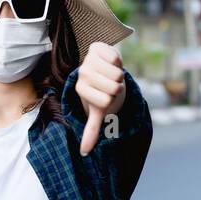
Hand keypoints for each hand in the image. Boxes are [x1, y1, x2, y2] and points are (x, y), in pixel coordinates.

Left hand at [77, 41, 126, 155]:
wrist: (102, 70)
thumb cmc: (102, 92)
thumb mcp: (97, 111)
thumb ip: (91, 131)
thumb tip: (84, 152)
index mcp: (80, 89)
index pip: (105, 101)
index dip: (112, 100)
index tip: (106, 96)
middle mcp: (81, 74)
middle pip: (114, 87)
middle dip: (118, 88)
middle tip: (110, 84)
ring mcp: (87, 59)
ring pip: (117, 73)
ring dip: (119, 74)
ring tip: (111, 74)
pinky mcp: (96, 47)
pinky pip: (115, 56)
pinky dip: (119, 61)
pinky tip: (112, 63)